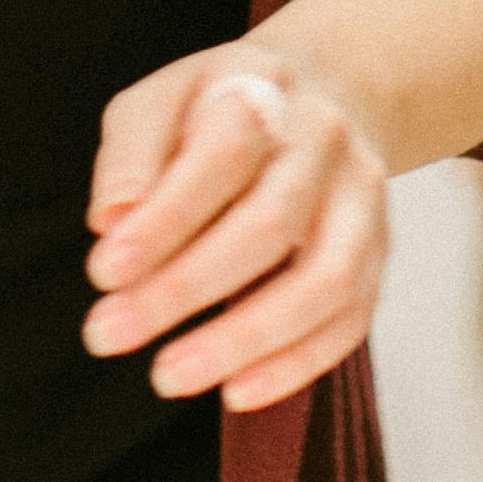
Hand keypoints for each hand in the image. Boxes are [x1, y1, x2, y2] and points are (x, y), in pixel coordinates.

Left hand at [83, 42, 387, 414]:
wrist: (327, 89)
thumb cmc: (219, 109)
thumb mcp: (160, 101)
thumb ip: (131, 155)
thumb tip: (111, 223)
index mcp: (263, 90)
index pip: (220, 158)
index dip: (163, 221)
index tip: (103, 273)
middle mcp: (325, 142)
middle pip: (270, 223)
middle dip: (184, 289)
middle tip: (107, 335)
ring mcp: (362, 201)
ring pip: (324, 281)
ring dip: (244, 340)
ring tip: (168, 376)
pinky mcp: (378, 253)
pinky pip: (351, 318)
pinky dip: (296, 364)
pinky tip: (235, 391)